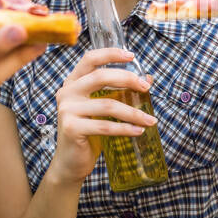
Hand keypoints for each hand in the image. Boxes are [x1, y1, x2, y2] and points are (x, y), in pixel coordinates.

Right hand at [46, 48, 156, 185]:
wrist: (70, 163)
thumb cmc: (89, 133)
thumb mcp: (103, 109)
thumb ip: (119, 92)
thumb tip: (147, 79)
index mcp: (72, 83)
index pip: (90, 59)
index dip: (110, 54)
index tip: (131, 56)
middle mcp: (67, 92)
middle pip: (100, 76)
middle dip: (127, 79)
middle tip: (146, 88)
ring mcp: (67, 110)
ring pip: (108, 105)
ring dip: (133, 112)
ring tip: (150, 120)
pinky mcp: (71, 128)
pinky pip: (105, 126)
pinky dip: (125, 128)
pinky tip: (138, 131)